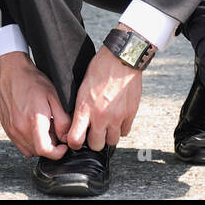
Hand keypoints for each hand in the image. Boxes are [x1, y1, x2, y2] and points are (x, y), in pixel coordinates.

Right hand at [0, 51, 71, 158]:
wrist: (11, 73)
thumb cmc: (32, 82)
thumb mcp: (54, 97)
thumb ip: (62, 120)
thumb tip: (66, 137)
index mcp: (34, 121)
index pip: (45, 150)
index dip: (57, 153)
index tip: (63, 146)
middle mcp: (20, 129)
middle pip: (37, 152)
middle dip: (50, 146)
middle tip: (55, 131)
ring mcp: (12, 130)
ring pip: (28, 150)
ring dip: (39, 145)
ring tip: (45, 128)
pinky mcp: (7, 128)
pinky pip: (20, 144)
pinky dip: (29, 141)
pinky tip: (35, 127)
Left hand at [66, 26, 144, 150]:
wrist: (121, 59)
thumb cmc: (100, 69)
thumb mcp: (82, 88)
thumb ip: (80, 108)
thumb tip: (77, 123)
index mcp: (85, 109)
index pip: (75, 140)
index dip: (74, 143)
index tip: (76, 140)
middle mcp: (100, 116)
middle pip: (96, 145)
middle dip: (94, 141)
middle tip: (94, 132)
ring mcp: (117, 116)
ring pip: (112, 141)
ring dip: (109, 135)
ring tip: (107, 125)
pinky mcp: (130, 113)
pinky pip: (125, 131)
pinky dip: (121, 128)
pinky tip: (118, 119)